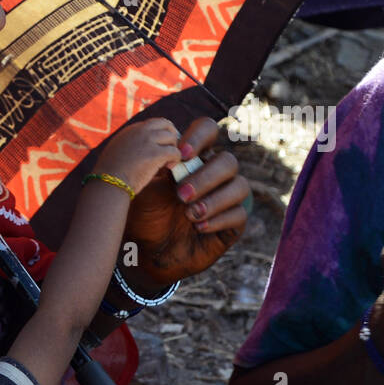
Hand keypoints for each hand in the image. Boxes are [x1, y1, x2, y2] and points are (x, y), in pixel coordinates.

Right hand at [94, 118, 181, 195]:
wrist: (108, 184)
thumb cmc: (111, 175)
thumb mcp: (118, 152)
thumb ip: (130, 146)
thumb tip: (140, 152)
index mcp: (131, 130)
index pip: (153, 124)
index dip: (161, 135)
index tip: (161, 148)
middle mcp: (139, 130)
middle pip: (166, 124)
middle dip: (172, 137)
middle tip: (170, 152)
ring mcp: (148, 140)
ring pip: (172, 137)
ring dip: (174, 149)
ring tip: (168, 162)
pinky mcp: (155, 153)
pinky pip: (175, 151)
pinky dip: (176, 159)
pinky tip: (170, 167)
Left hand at [124, 117, 249, 285]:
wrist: (145, 253)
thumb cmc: (144, 216)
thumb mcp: (143, 187)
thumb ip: (157, 165)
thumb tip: (169, 148)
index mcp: (193, 158)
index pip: (207, 131)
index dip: (200, 137)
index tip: (182, 154)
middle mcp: (214, 175)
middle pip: (228, 161)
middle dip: (206, 177)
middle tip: (181, 195)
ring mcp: (226, 199)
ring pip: (240, 186)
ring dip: (215, 199)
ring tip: (189, 214)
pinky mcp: (232, 225)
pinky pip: (240, 214)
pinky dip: (220, 219)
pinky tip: (199, 228)